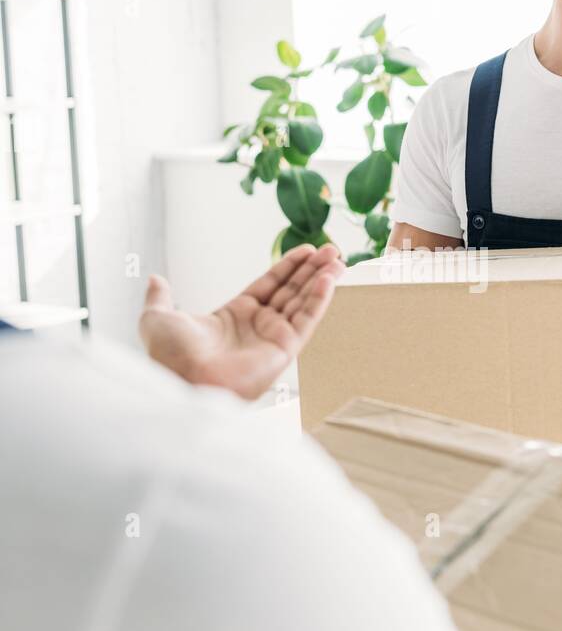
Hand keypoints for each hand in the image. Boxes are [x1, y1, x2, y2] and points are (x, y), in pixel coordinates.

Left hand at [139, 243, 344, 399]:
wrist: (181, 380)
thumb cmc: (169, 357)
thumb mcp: (157, 318)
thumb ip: (160, 298)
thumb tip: (154, 280)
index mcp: (234, 317)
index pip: (269, 286)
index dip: (288, 268)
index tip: (306, 251)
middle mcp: (257, 328)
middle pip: (291, 292)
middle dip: (312, 270)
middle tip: (331, 250)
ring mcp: (272, 339)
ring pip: (303, 303)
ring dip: (321, 280)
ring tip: (337, 258)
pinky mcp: (284, 351)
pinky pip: (306, 320)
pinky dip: (319, 299)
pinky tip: (328, 279)